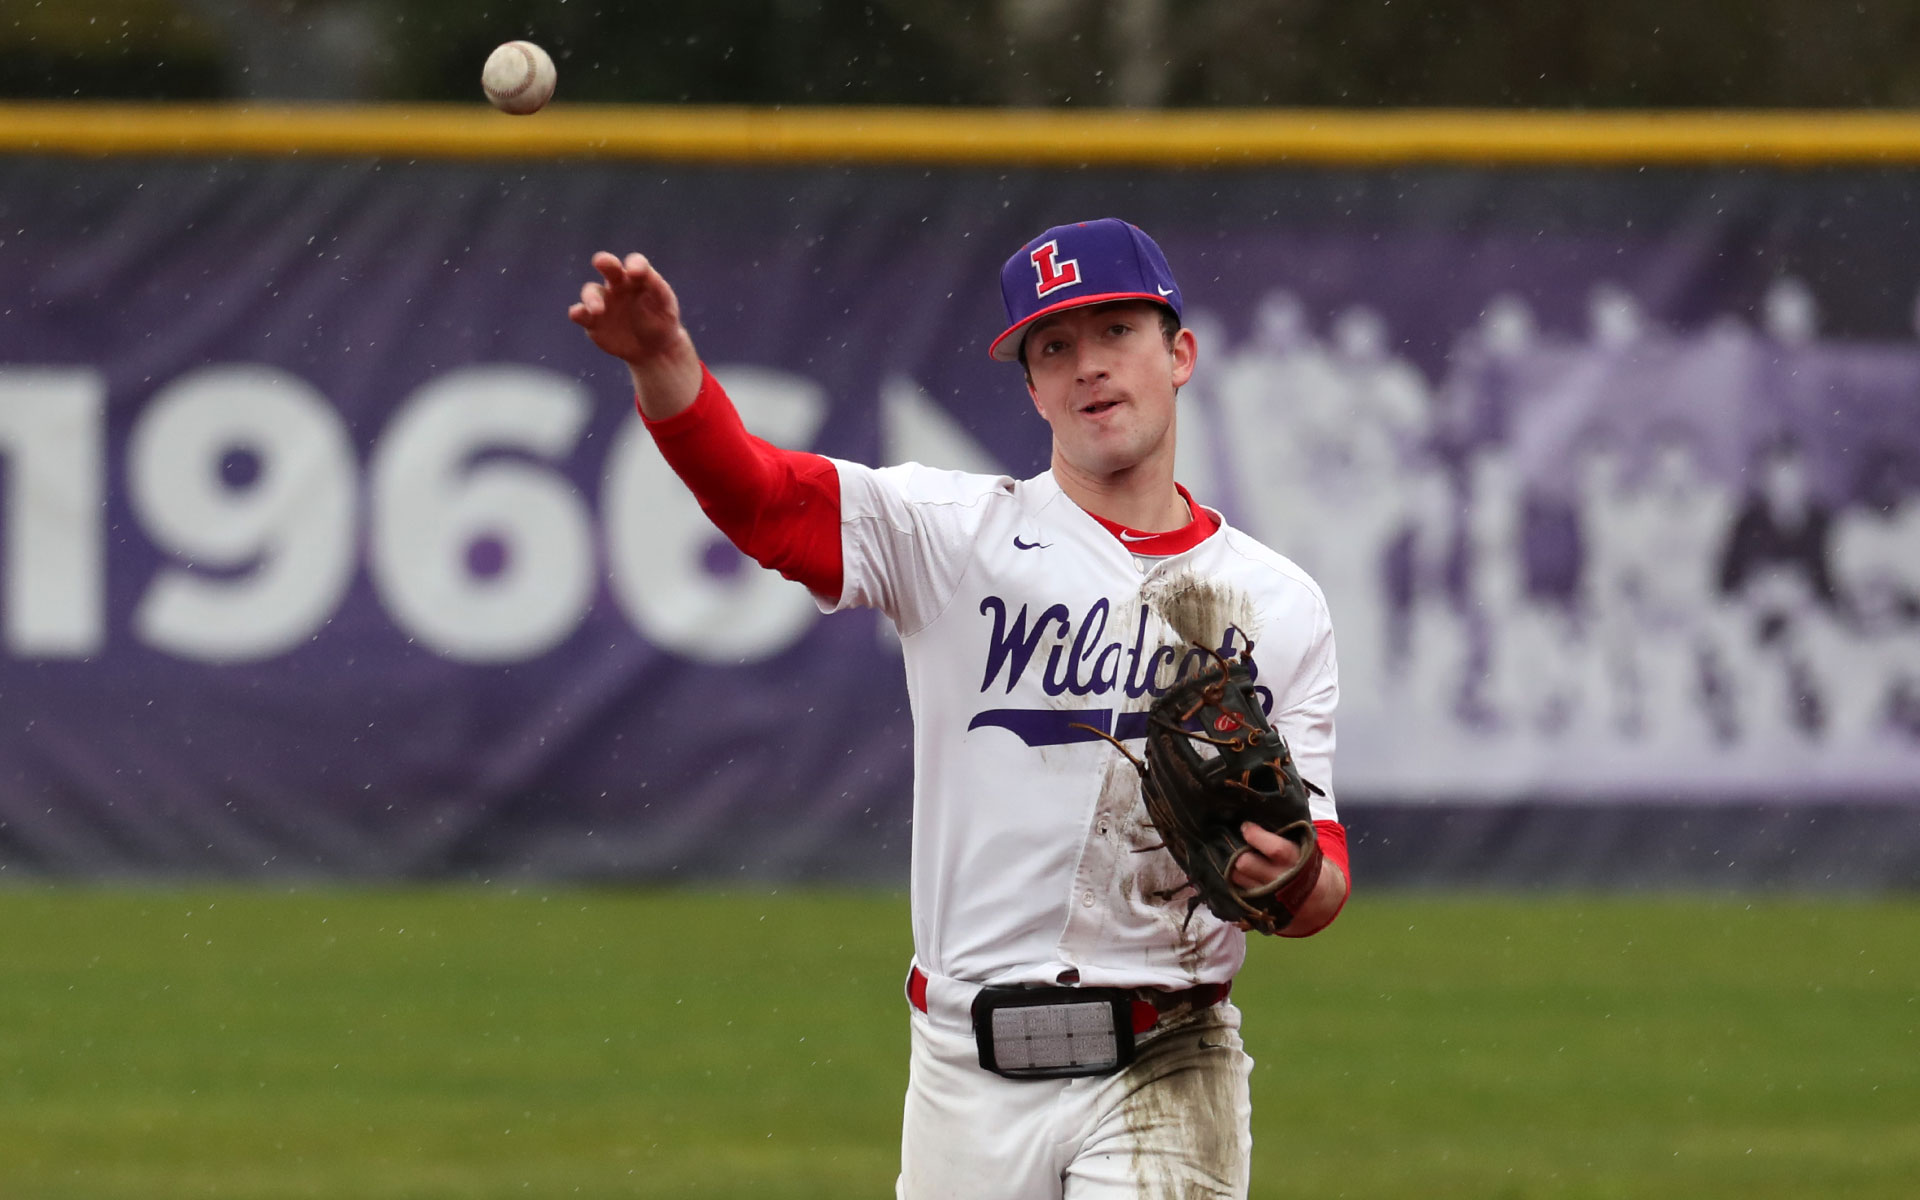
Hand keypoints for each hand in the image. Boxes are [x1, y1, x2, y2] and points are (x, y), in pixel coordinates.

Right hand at [567, 251, 701, 418]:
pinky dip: (578, 312)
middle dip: (605, 262)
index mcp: (638, 278)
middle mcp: (618, 285)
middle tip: (601, 262)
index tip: (636, 272)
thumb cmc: (661, 321)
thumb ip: (658, 289)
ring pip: (591, 291)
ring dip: (592, 298)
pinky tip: (577, 313)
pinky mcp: (592, 321)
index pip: (636, 263)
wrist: (653, 350)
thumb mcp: (665, 305)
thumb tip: (645, 274)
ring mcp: (603, 302)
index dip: (635, 264)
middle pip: (608, 267)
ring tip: (597, 310)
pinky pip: (582, 314)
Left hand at [1230, 820, 1348, 937]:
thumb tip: (1268, 804)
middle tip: (1234, 843)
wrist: (1317, 899)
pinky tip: (1232, 873)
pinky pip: (1235, 894)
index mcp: (1297, 862)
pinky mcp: (1258, 907)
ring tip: (1231, 857)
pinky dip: (1232, 882)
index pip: (1275, 849)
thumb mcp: (1306, 845)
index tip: (1246, 826)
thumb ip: (1290, 829)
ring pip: (1236, 879)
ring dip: (1230, 867)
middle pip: (1246, 864)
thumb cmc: (1306, 862)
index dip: (1256, 835)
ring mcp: (1268, 897)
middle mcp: (1281, 881)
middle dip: (1237, 852)